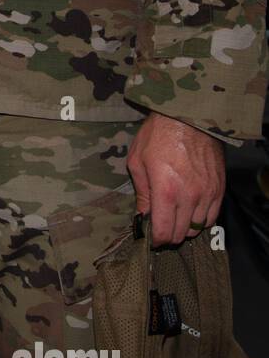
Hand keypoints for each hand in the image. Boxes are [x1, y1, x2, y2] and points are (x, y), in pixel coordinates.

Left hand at [125, 111, 223, 246]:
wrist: (188, 117)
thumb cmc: (158, 135)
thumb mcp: (138, 161)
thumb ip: (142, 193)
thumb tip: (142, 215)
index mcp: (166, 190)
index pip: (164, 231)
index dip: (156, 239)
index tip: (151, 237)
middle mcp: (189, 196)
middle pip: (181, 234)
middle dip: (169, 235)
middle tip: (160, 226)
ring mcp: (207, 194)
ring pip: (198, 228)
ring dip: (185, 228)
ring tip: (174, 217)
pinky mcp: (219, 190)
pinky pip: (212, 217)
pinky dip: (201, 220)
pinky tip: (190, 212)